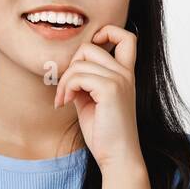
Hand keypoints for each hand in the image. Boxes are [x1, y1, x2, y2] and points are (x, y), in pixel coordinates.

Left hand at [53, 23, 139, 169]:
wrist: (117, 156)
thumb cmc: (104, 133)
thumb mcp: (91, 100)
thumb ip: (84, 82)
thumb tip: (68, 69)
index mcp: (125, 74)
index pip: (126, 37)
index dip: (106, 33)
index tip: (87, 55)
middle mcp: (125, 73)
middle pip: (90, 47)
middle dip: (71, 65)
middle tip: (65, 89)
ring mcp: (120, 79)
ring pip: (79, 62)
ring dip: (64, 81)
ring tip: (63, 99)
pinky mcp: (110, 89)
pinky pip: (78, 76)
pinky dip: (66, 88)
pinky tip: (65, 103)